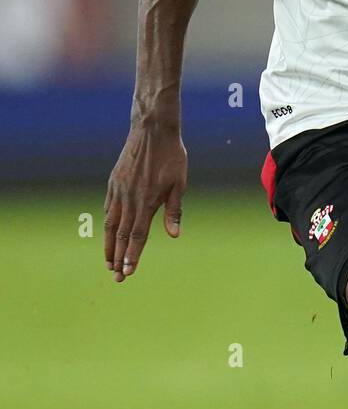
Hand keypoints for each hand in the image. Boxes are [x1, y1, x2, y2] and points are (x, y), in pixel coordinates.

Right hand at [104, 122, 187, 280]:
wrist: (152, 130)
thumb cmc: (171, 157)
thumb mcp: (179, 183)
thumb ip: (175, 210)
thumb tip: (174, 235)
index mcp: (147, 201)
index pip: (137, 236)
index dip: (133, 256)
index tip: (128, 272)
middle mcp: (129, 199)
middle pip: (121, 235)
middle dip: (118, 258)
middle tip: (117, 277)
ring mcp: (118, 191)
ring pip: (110, 224)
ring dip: (109, 246)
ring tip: (108, 263)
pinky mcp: (113, 183)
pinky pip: (108, 209)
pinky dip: (107, 225)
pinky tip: (108, 235)